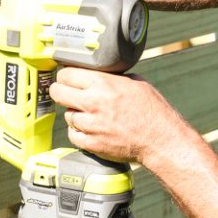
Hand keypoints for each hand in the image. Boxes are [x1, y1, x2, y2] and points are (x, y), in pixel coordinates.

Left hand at [51, 67, 181, 167]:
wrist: (160, 140)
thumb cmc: (152, 111)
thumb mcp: (135, 82)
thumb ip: (112, 77)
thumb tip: (96, 73)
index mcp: (103, 84)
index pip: (66, 74)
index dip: (65, 75)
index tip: (67, 78)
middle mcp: (93, 103)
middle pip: (57, 92)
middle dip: (61, 91)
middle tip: (68, 93)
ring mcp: (91, 125)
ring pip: (66, 115)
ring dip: (74, 113)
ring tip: (89, 114)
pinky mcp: (91, 143)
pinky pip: (73, 135)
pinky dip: (79, 131)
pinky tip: (91, 128)